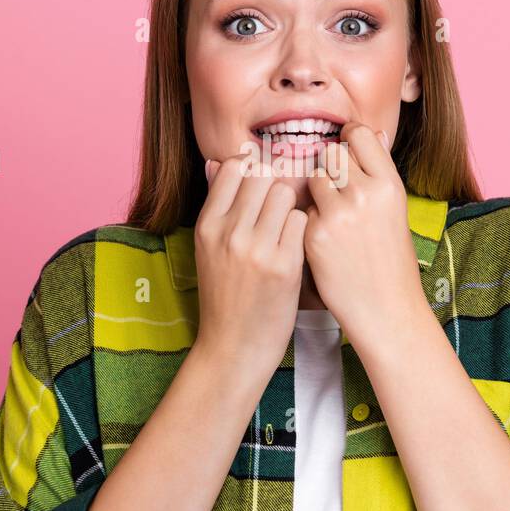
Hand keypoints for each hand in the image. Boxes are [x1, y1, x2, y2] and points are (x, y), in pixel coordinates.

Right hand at [192, 153, 307, 378]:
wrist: (233, 348)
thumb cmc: (225, 296)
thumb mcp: (208, 249)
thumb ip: (216, 205)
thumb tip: (216, 162)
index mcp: (207, 225)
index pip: (234, 167)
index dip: (254, 169)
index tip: (263, 184)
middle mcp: (228, 232)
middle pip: (263, 175)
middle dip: (276, 185)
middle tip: (282, 205)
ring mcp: (256, 249)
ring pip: (285, 193)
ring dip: (292, 205)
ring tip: (288, 227)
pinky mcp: (284, 265)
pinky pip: (302, 221)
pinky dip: (303, 228)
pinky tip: (297, 246)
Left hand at [303, 123, 428, 342]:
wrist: (386, 308)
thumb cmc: (391, 259)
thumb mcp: (395, 210)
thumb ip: (380, 173)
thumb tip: (376, 134)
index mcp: (390, 184)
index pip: (359, 135)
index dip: (348, 139)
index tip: (344, 150)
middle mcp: (365, 193)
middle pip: (331, 154)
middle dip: (331, 168)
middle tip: (339, 192)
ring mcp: (338, 214)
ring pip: (313, 178)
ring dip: (317, 193)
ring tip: (334, 218)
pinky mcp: (315, 234)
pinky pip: (303, 209)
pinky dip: (310, 221)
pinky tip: (326, 242)